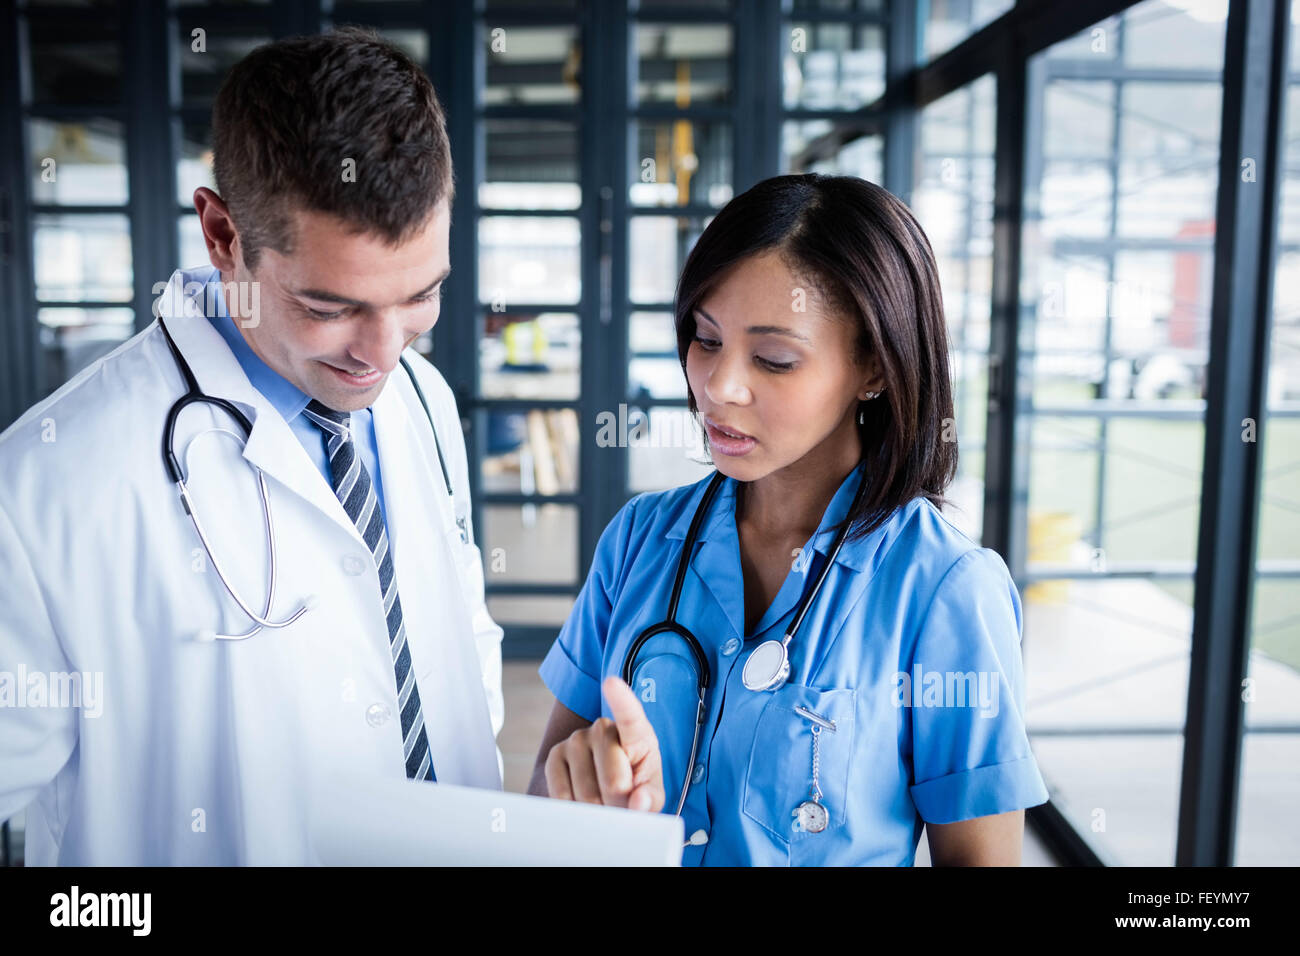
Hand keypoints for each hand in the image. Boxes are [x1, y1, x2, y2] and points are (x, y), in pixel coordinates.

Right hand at [543, 676, 664, 810]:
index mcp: (635, 733)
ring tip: (604, 804)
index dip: (621, 700)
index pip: (629, 716)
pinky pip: (563, 795)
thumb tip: (639, 802)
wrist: (600, 788)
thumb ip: (650, 798)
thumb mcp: (650, 792)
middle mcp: (602, 729)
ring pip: (587, 794)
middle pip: (613, 781)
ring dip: (597, 811)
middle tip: (621, 807)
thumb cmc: (633, 786)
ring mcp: (575, 740)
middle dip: (619, 806)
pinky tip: (583, 804)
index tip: (611, 683)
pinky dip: (575, 810)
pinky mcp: (554, 756)